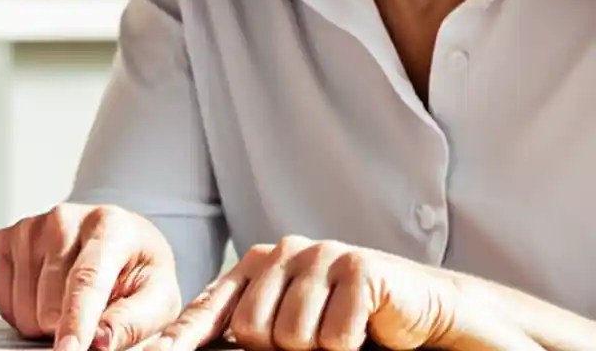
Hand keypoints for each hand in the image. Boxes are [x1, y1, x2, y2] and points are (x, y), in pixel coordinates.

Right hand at [0, 204, 181, 350]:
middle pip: (49, 302)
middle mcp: (66, 219)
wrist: (117, 242)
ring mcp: (31, 227)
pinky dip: (22, 313)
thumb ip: (132, 322)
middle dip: (65, 329)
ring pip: (23, 307)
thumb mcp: (158, 298)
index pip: (88, 279)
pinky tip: (44, 298)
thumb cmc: (136, 272)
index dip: (77, 320)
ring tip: (69, 304)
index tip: (68, 350)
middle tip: (91, 319)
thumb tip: (99, 342)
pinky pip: (3, 300)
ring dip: (44, 323)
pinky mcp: (6, 239)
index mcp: (111, 227)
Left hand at [155, 235, 466, 350]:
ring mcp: (318, 256)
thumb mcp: (292, 327)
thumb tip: (191, 350)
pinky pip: (332, 337)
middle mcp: (281, 254)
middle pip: (250, 330)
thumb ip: (251, 333)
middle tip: (315, 340)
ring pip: (290, 337)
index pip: (208, 309)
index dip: (175, 338)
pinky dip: (348, 345)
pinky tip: (366, 328)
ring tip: (341, 334)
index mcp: (256, 267)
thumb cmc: (351, 323)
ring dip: (317, 348)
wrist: (421, 308)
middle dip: (279, 349)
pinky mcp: (356, 267)